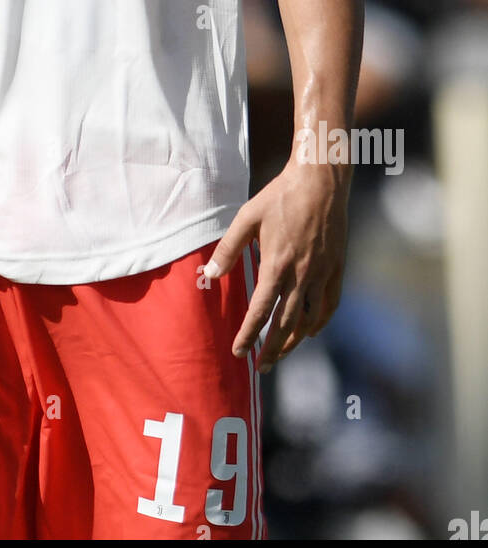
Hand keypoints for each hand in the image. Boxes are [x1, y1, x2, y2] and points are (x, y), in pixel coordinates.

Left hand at [203, 158, 349, 372]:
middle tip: (261, 366)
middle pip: (286, 323)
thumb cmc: (280, 196)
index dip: (249, 334)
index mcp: (277, 264)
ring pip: (310, 318)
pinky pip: (330, 303)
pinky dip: (320, 321)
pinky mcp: (337, 267)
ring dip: (295, 340)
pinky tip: (311, 330)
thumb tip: (210, 275)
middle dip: (272, 348)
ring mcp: (322, 272)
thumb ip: (229, 248)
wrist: (321, 181)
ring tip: (282, 353)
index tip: (239, 352)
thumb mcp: (247, 217)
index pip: (261, 311)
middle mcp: (301, 274)